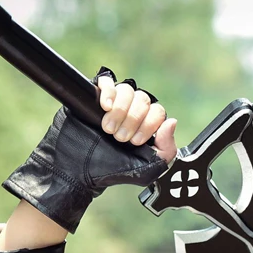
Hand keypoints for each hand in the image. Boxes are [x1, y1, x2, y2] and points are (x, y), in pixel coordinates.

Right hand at [1, 67, 171, 233]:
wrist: (80, 170)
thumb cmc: (114, 171)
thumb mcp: (148, 170)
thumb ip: (167, 150)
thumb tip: (172, 122)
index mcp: (147, 126)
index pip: (158, 111)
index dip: (149, 124)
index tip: (136, 142)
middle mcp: (133, 112)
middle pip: (143, 99)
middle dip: (133, 120)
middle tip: (120, 138)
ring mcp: (115, 103)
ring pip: (127, 90)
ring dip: (120, 111)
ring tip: (108, 129)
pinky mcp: (96, 96)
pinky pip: (107, 81)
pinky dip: (108, 92)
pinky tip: (104, 106)